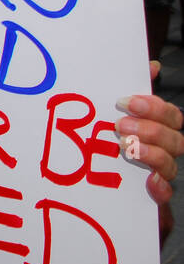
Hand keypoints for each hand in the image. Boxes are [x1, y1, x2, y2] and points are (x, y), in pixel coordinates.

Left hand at [117, 63, 183, 205]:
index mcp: (159, 129)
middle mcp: (164, 151)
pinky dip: (160, 188)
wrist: (90, 183)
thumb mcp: (113, 114)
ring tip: (124, 146)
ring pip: (169, 164)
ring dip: (150, 153)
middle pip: (174, 139)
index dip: (154, 107)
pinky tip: (150, 181)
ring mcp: (159, 174)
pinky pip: (164, 194)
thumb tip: (153, 66)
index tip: (125, 101)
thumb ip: (132, 90)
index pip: (171, 116)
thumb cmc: (106, 142)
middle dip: (149, 129)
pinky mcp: (150, 196)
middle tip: (119, 125)